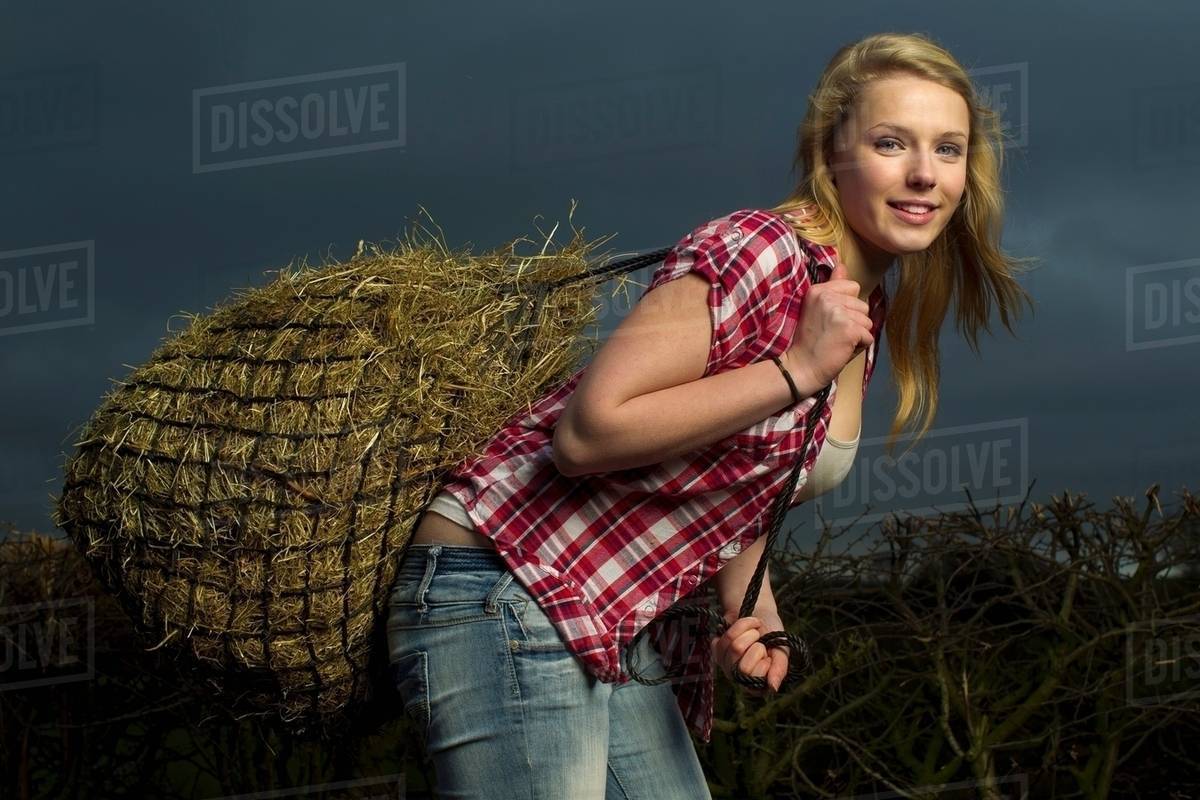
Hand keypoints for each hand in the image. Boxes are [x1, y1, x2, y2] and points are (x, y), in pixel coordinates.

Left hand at [711, 607, 789, 696]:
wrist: (760, 612)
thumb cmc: (772, 634)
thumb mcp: (781, 650)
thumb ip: (779, 669)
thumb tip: (773, 688)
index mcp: (757, 683)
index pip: (755, 678)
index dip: (763, 661)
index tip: (768, 654)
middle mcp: (739, 677)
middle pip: (743, 667)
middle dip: (756, 646)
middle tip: (761, 642)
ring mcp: (725, 664)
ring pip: (734, 648)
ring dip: (748, 633)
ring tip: (755, 632)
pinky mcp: (716, 649)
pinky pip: (724, 638)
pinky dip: (739, 627)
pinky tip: (744, 628)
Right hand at [782, 256, 873, 389]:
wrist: (801, 367)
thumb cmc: (811, 341)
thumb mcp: (818, 308)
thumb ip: (832, 285)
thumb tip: (842, 264)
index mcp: (818, 289)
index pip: (853, 287)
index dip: (847, 307)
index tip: (829, 320)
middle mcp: (827, 296)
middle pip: (863, 306)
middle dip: (854, 323)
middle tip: (833, 334)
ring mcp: (838, 312)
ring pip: (868, 321)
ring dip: (857, 335)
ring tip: (837, 341)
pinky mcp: (849, 329)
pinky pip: (868, 336)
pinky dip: (859, 346)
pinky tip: (842, 349)